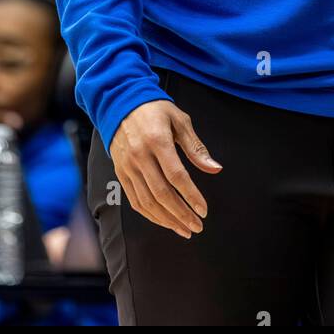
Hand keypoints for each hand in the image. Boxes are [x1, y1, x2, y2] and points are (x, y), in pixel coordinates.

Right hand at [109, 99, 220, 238]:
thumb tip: (215, 169)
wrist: (119, 103)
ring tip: (184, 230)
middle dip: (181, 214)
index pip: (176, 176)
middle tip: (197, 227)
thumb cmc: (155, 110)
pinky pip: (135, 200)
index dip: (191, 196)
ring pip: (147, 202)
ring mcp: (128, 167)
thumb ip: (196, 147)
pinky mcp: (121, 173)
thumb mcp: (180, 121)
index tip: (204, 210)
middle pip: (161, 194)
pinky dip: (150, 215)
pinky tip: (165, 221)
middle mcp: (140, 156)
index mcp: (157, 141)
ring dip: (167, 220)